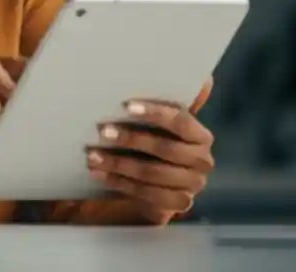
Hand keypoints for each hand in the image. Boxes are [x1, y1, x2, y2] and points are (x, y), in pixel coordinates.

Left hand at [86, 100, 215, 224]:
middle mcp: (202, 161)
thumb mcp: (160, 127)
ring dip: (119, 164)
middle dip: (131, 139)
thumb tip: (144, 91)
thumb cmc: (157, 142)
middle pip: (165, 148)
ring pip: (153, 173)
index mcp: (200, 136)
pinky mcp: (179, 204)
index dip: (156, 113)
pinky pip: (147, 194)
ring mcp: (193, 185)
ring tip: (93, 156)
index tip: (126, 106)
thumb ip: (155, 113)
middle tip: (103, 132)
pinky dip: (120, 183)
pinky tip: (99, 174)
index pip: (181, 121)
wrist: (163, 183)